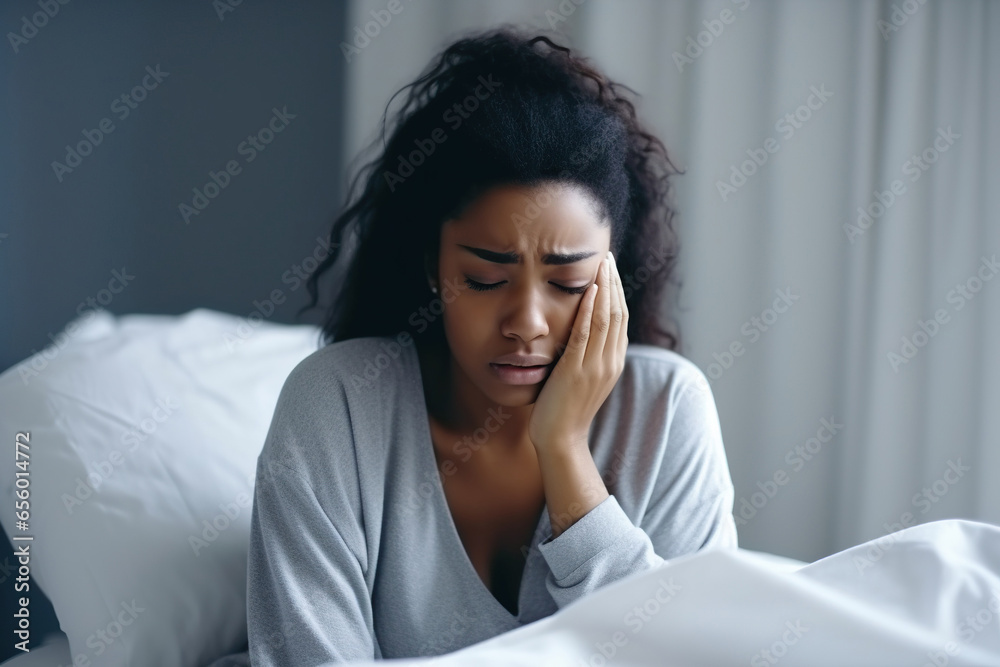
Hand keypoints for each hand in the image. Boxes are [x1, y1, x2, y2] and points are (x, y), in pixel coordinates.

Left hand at [528, 251, 628, 452]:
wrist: (560, 440)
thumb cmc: (565, 410)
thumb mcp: (583, 378)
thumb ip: (587, 355)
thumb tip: (583, 332)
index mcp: (613, 363)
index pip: (620, 318)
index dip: (617, 291)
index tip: (611, 268)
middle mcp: (609, 362)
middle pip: (617, 313)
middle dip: (613, 282)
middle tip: (608, 256)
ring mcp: (594, 367)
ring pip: (605, 319)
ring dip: (604, 288)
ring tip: (601, 264)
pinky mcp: (576, 371)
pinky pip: (585, 335)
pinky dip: (588, 310)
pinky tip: (588, 290)